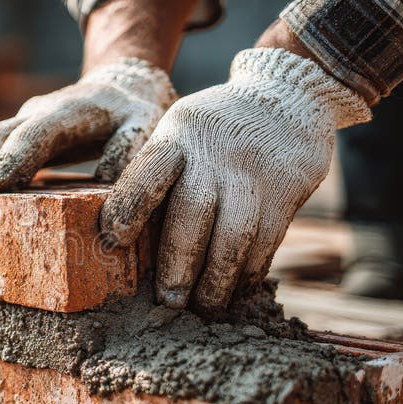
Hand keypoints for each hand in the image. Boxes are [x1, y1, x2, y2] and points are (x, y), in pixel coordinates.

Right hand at [0, 58, 175, 191]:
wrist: (122, 88)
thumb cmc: (135, 113)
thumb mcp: (144, 126)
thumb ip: (126, 149)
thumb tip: (104, 181)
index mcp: (69, 109)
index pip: (36, 133)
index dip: (14, 157)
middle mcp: (40, 111)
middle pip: (4, 135)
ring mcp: (26, 120)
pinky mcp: (20, 133)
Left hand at [100, 48, 370, 313]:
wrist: (285, 96)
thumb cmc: (213, 130)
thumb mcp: (179, 132)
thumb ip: (155, 175)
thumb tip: (119, 236)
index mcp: (178, 136)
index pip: (148, 173)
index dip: (129, 208)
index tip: (114, 243)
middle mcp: (214, 153)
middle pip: (193, 213)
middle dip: (177, 264)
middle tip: (167, 301)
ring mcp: (253, 172)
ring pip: (234, 236)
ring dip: (217, 279)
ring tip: (203, 306)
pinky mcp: (288, 188)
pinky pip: (267, 241)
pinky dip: (248, 271)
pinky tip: (235, 288)